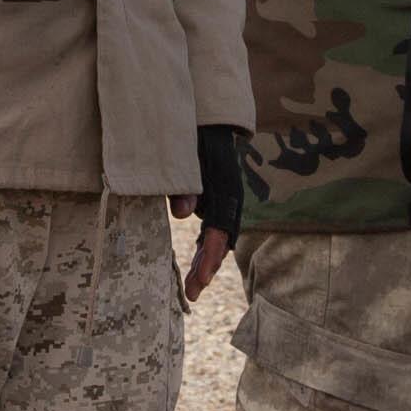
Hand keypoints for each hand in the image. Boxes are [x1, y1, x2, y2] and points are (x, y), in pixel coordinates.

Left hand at [180, 123, 247, 300]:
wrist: (205, 115)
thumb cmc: (189, 135)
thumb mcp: (183, 156)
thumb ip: (182, 185)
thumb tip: (182, 216)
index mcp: (225, 187)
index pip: (220, 229)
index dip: (211, 256)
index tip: (201, 280)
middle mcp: (229, 195)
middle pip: (221, 239)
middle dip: (207, 267)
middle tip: (192, 294)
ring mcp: (224, 197)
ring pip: (218, 236)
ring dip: (206, 261)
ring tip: (192, 288)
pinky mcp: (216, 197)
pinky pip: (213, 228)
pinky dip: (205, 247)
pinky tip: (196, 264)